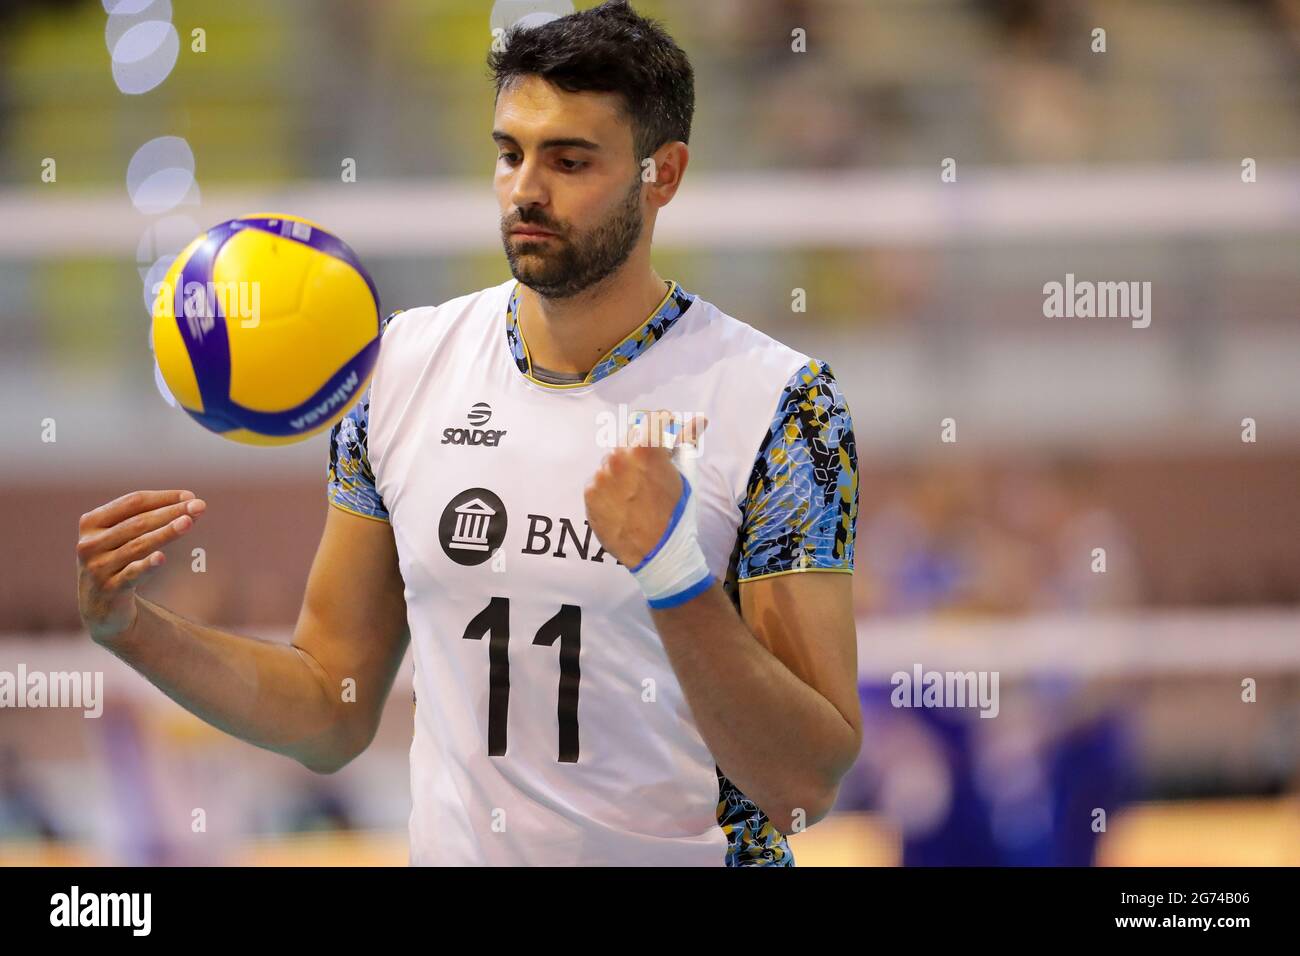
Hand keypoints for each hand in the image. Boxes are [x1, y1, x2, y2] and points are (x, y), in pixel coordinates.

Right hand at [77, 489, 205, 643]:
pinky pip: (131, 574)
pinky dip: (146, 565)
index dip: (163, 498)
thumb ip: (151, 520)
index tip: (191, 497)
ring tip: (188, 522)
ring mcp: (97, 567)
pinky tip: (161, 558)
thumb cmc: (118, 561)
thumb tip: (191, 503)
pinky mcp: (109, 589)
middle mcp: (90, 543)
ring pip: (138, 546)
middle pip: (138, 522)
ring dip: (166, 533)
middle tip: (199, 506)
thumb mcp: (125, 538)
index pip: (132, 503)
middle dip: (171, 512)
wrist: (100, 606)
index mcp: (92, 522)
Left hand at [583, 411, 707, 567]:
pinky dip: (610, 488)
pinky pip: (600, 480)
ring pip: (613, 460)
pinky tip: (623, 503)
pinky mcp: (589, 492)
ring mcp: (601, 474)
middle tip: (652, 472)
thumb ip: (688, 442)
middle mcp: (619, 456)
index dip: (664, 426)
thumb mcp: (686, 476)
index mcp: (645, 447)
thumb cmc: (677, 514)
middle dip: (643, 449)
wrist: (657, 553)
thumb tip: (700, 419)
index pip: (653, 419)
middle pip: (631, 438)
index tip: (668, 435)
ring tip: (637, 493)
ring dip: (624, 469)